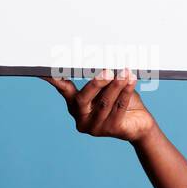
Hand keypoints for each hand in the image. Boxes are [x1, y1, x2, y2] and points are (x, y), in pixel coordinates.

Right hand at [41, 68, 157, 143]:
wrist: (140, 124)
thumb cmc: (120, 101)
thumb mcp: (107, 88)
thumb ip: (101, 77)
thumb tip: (102, 58)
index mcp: (75, 105)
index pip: (63, 89)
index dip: (55, 79)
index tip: (46, 69)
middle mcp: (81, 117)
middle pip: (83, 99)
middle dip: (96, 83)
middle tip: (108, 71)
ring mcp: (95, 126)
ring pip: (104, 103)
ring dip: (116, 85)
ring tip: (125, 72)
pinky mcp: (111, 130)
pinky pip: (118, 108)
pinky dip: (126, 92)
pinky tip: (131, 81)